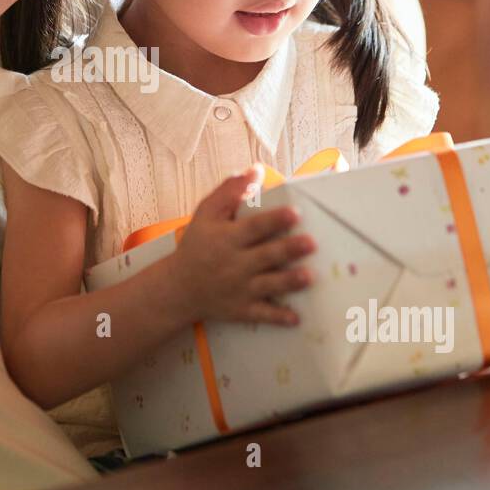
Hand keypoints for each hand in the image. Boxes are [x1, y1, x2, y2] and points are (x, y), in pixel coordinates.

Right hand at [166, 165, 316, 325]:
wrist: (179, 287)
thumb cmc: (197, 245)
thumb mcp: (206, 214)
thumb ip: (230, 191)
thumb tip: (256, 170)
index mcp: (227, 238)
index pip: (254, 227)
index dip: (274, 220)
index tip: (295, 213)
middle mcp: (234, 264)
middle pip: (266, 255)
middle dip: (289, 250)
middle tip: (311, 243)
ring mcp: (239, 289)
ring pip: (269, 285)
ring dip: (289, 281)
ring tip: (308, 276)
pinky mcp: (241, 310)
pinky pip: (262, 315)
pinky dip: (278, 318)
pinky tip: (296, 318)